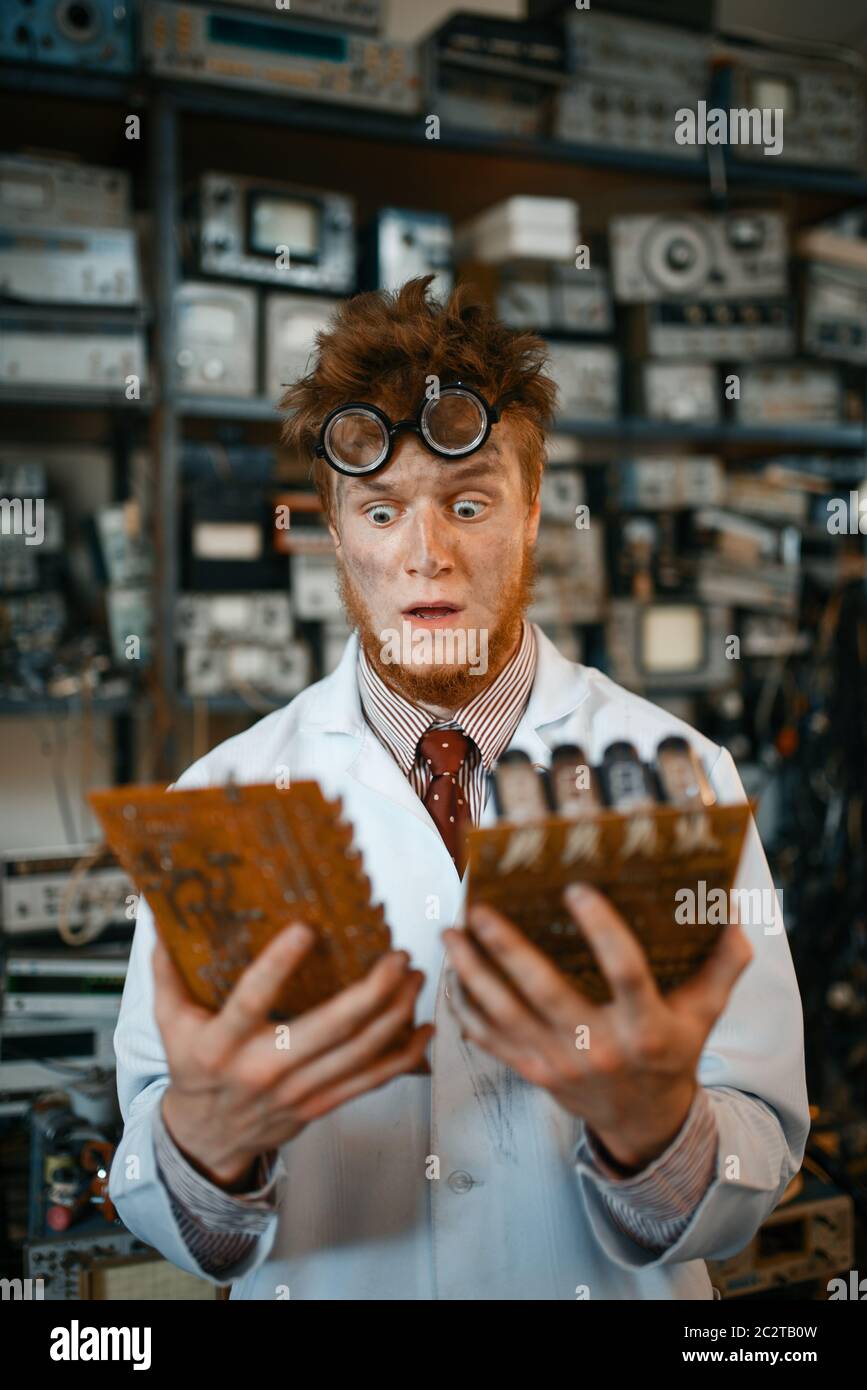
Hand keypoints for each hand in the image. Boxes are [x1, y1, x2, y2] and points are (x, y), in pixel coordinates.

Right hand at [156, 924, 432, 1189]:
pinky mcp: (321, 1105)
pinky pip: (371, 1081)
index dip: (277, 966)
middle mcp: (263, 1069)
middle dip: (370, 992)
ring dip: (395, 1014)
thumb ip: (168, 968)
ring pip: (358, 1053)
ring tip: (415, 977)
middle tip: (397, 956)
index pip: (249, 1001)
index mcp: (220, 1045)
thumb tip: (158, 913)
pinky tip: (425, 1027)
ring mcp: (297, 1092)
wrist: (207, 1139)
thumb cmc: (193, 1067)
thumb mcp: (169, 1020)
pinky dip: (404, 1056)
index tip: (306, 928)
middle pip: (327, 1030)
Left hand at [443, 884, 751, 1171]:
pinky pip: (488, 1038)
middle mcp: (598, 1047)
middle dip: (507, 949)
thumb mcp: (704, 1016)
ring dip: (471, 972)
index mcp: (645, 1028)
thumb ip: (722, 967)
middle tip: (480, 910)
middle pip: (544, 992)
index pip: (625, 972)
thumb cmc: (672, 1054)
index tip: (576, 889)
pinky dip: (463, 1007)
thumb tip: (736, 918)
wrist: (644, 1124)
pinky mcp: (532, 1072)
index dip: (602, 930)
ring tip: (451, 933)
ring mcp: (558, 1063)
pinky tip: (450, 974)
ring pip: (503, 1014)